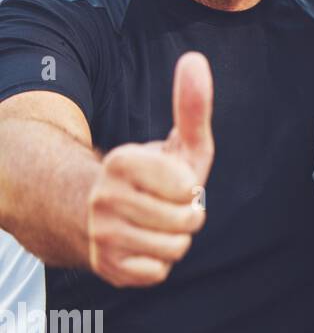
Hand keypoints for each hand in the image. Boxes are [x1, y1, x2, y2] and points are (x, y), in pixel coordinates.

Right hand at [86, 52, 213, 286]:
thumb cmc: (154, 176)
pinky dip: (159, 262)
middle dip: (188, 215)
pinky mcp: (105, 266)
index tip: (172, 181)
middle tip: (167, 206)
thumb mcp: (177, 142)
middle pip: (187, 221)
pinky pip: (159, 272)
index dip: (188, 186)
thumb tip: (195, 60)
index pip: (186, 186)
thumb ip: (191, 106)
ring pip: (176, 248)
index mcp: (122, 162)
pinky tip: (143, 245)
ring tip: (158, 224)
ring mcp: (101, 235)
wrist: (98, 214)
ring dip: (176, 238)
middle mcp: (104, 198)